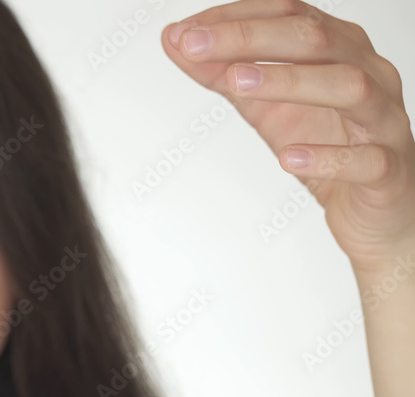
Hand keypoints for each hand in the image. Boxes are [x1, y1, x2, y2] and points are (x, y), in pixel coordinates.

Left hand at [161, 0, 414, 274]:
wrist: (372, 209)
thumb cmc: (325, 143)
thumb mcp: (262, 105)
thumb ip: (222, 72)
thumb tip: (174, 40)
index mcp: (341, 50)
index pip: (291, 14)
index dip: (237, 19)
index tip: (185, 33)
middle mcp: (371, 74)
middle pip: (317, 40)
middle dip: (251, 39)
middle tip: (196, 46)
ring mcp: (385, 121)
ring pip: (350, 87)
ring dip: (289, 81)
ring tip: (237, 84)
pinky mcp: (389, 170)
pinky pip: (367, 160)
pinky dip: (327, 157)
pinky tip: (288, 157)